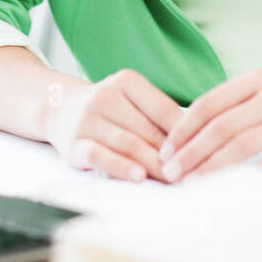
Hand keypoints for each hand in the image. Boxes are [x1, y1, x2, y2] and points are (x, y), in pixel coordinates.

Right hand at [42, 69, 184, 182]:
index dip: (184, 134)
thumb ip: (159, 116)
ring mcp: (87, 120)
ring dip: (154, 165)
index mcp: (126, 81)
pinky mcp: (73, 144)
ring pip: (128, 144)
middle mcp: (104, 96)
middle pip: (148, 130)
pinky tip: (138, 176)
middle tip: (193, 174)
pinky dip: (121, 167)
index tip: (203, 153)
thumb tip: (196, 143)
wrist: (59, 109)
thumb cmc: (110, 109)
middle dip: (172, 156)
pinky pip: (99, 156)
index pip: (163, 109)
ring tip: (173, 180)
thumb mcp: (133, 101)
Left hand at [157, 70, 261, 181]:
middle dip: (191, 152)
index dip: (183, 129)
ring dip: (211, 167)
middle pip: (222, 126)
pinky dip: (243, 179)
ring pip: (242, 145)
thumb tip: (177, 145)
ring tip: (190, 183)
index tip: (164, 151)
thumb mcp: (256, 100)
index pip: (209, 104)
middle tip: (170, 173)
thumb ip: (225, 113)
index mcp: (255, 81)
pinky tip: (225, 190)